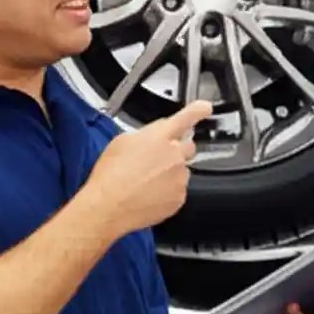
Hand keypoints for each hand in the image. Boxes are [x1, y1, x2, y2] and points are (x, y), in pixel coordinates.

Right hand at [84, 100, 213, 236]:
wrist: (108, 206)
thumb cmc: (111, 175)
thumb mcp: (122, 141)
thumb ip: (146, 134)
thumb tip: (153, 137)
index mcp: (161, 137)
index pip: (186, 117)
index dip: (198, 111)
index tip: (205, 108)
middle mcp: (175, 155)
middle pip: (188, 147)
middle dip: (176, 150)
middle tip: (156, 160)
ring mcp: (179, 178)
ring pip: (181, 171)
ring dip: (169, 173)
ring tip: (144, 182)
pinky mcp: (179, 198)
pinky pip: (177, 191)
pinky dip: (167, 192)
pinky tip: (147, 194)